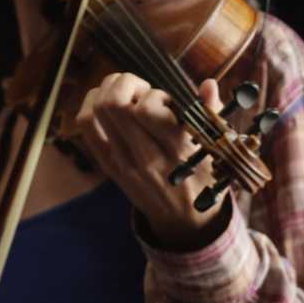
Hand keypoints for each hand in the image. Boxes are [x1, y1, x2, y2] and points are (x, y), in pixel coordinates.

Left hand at [67, 71, 229, 249]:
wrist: (184, 221)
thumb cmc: (205, 180)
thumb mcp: (217, 152)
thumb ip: (211, 116)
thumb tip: (208, 84)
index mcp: (176, 154)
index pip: (147, 111)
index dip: (155, 94)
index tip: (168, 101)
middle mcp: (144, 158)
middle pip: (115, 104)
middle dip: (127, 82)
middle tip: (143, 89)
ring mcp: (122, 161)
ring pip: (98, 110)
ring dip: (110, 90)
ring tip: (129, 94)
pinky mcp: (107, 163)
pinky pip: (86, 125)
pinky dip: (92, 104)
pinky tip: (110, 101)